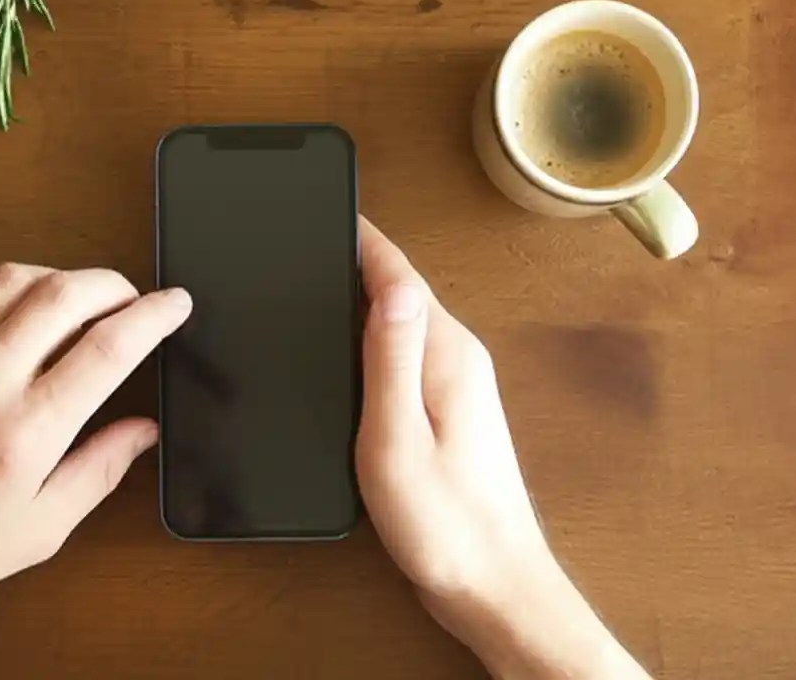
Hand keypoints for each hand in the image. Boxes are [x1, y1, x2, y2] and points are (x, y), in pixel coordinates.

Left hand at [0, 264, 190, 678]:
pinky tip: (5, 306)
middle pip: (68, 293)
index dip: (155, 317)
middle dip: (115, 286)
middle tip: (132, 301)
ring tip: (76, 302)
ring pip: (14, 277)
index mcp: (27, 432)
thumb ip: (99, 471)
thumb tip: (143, 430)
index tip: (175, 305)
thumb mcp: (40, 530)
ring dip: (59, 279)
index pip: (109, 347)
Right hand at [355, 219, 647, 679]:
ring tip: (313, 285)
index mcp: (447, 355)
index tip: (322, 209)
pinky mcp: (446, 413)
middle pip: (401, 292)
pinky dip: (371, 340)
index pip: (399, 274)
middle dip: (355, 264)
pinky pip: (404, 355)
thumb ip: (392, 358)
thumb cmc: (445, 524)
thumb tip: (391, 282)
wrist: (494, 586)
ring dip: (363, 301)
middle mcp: (457, 359)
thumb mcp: (399, 439)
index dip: (359, 239)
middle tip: (301, 246)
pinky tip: (343, 353)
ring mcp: (455, 386)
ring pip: (402, 324)